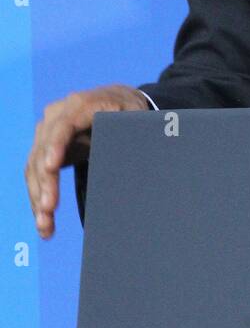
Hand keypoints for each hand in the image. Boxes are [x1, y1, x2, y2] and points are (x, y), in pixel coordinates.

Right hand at [25, 85, 149, 238]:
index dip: (55, 147)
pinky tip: (44, 222)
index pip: (63, 127)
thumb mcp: (135, 119)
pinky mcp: (44, 147)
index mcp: (81, 105)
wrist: (117, 101)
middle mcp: (57, 116)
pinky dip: (39, 197)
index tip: (50, 168)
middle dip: (45, 183)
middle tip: (49, 209)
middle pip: (44, 151)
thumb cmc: (129, 111)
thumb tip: (132, 156)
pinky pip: (36, 173)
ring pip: (35, 166)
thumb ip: (129, 134)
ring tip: (45, 226)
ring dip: (38, 197)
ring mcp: (47, 131)